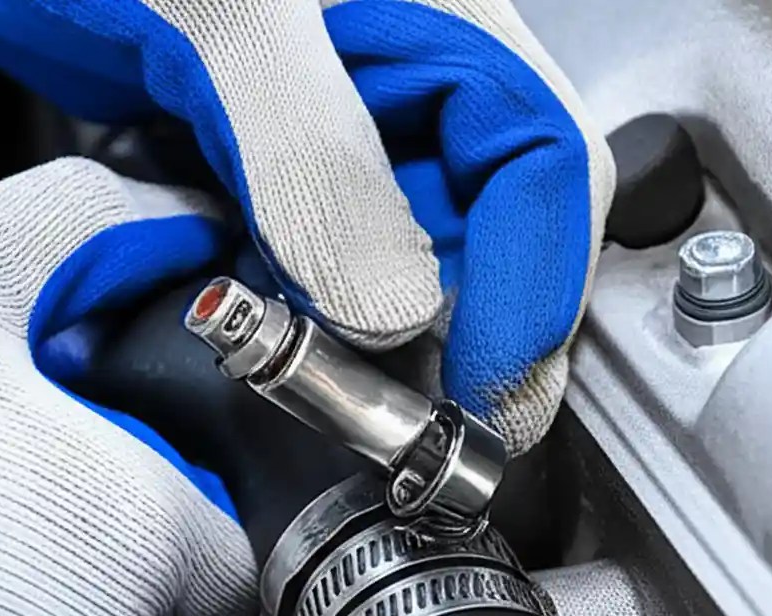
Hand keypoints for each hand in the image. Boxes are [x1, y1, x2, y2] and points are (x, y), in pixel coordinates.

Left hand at [0, 0, 613, 454]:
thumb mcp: (226, 22)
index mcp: (442, 17)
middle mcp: (402, 71)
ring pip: (402, 251)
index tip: (482, 397)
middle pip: (490, 226)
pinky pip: (313, 251)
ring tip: (349, 398)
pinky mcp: (255, 153)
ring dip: (386, 337)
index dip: (534, 293)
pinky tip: (280, 340)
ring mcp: (326, 118)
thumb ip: (316, 161)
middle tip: (412, 420)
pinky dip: (308, 311)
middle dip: (466, 332)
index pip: (545, 167)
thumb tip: (396, 308)